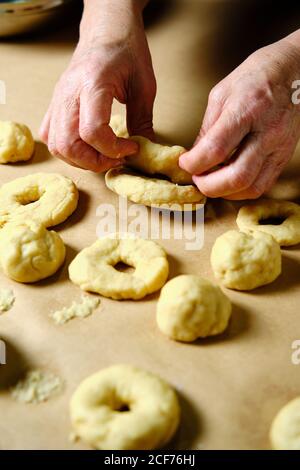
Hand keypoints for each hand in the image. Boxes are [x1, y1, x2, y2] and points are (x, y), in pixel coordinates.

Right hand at [39, 0, 155, 171]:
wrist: (106, 30)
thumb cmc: (126, 51)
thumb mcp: (144, 85)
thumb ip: (142, 120)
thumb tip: (145, 150)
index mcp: (93, 84)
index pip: (92, 131)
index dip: (114, 149)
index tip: (132, 147)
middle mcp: (69, 94)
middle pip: (68, 144)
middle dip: (95, 162)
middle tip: (116, 158)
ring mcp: (58, 99)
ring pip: (56, 145)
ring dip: (81, 160)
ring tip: (104, 155)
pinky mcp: (54, 104)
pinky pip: (50, 136)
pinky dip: (67, 150)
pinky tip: (87, 147)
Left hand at [179, 39, 299, 198]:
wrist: (292, 72)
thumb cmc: (255, 78)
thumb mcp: (220, 95)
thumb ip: (207, 129)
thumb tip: (194, 157)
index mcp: (246, 110)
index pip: (216, 149)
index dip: (194, 163)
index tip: (184, 163)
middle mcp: (267, 132)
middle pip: (237, 176)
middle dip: (209, 186)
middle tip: (197, 178)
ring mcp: (279, 147)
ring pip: (252, 188)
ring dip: (225, 192)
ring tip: (211, 181)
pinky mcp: (284, 157)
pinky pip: (262, 185)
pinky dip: (241, 190)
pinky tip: (229, 181)